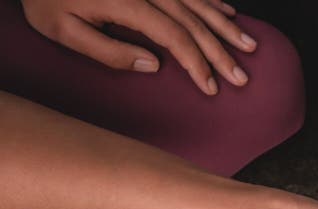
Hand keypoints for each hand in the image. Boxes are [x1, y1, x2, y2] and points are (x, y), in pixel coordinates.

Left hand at [21, 0, 256, 94]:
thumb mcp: (63, 30)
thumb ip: (108, 51)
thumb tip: (153, 65)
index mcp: (127, 2)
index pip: (174, 37)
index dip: (196, 63)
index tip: (211, 87)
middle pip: (193, 22)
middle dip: (221, 53)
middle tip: (240, 78)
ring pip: (198, 4)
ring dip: (226, 27)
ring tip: (249, 47)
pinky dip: (213, 3)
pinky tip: (229, 14)